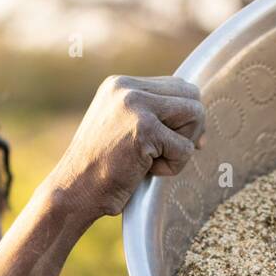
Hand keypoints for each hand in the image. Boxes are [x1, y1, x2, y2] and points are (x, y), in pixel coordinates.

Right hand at [54, 74, 205, 219]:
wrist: (74, 192)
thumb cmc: (102, 170)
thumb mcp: (124, 130)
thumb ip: (153, 116)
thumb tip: (200, 120)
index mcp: (121, 84)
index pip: (178, 86)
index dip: (185, 117)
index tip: (174, 143)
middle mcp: (127, 88)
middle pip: (192, 96)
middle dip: (189, 130)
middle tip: (164, 154)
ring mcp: (135, 106)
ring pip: (195, 115)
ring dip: (182, 147)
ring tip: (153, 162)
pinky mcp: (144, 129)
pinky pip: (186, 148)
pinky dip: (173, 167)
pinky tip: (145, 172)